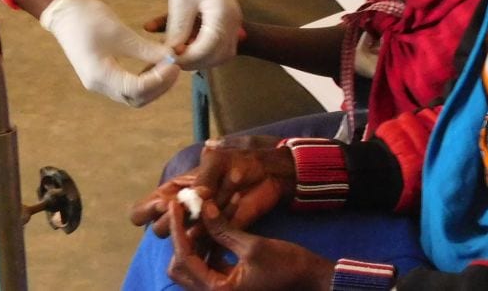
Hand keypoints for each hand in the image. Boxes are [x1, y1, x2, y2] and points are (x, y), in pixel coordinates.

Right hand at [39, 0, 179, 106]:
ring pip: (132, 95)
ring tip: (168, 66)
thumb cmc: (89, 18)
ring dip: (153, 84)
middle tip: (176, 67)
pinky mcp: (101, 74)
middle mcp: (99, 85)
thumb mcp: (120, 33)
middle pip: (136, 98)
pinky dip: (143, 79)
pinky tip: (154, 64)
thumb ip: (146, 49)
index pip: (138, 89)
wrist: (63, 10)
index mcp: (101, 76)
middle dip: (159, 86)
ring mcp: (99, 82)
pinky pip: (126, 85)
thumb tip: (172, 57)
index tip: (175, 64)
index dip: (160, 79)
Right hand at [130, 136, 292, 236]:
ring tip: (216, 201)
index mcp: (172, 191)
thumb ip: (204, 178)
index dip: (148, 210)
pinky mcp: (219, 233)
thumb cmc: (236, 161)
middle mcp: (182, 211)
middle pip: (158, 229)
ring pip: (184, 238)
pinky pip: (211, 239)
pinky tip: (234, 201)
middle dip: (172, 220)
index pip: (141, 211)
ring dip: (198, 223)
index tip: (166, 203)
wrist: (266, 173)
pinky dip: (221, 222)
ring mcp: (199, 224)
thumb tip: (197, 196)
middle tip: (192, 206)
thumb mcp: (217, 160)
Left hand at [143, 14, 246, 56]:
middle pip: (218, 54)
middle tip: (172, 61)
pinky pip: (221, 44)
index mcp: (222, 14)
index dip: (188, 58)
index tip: (169, 60)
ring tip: (179, 55)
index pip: (208, 48)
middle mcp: (233, 20)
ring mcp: (234, 21)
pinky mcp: (228, 20)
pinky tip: (188, 48)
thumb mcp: (179, 2)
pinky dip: (206, 50)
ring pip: (221, 52)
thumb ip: (177, 31)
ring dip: (201, 58)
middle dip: (194, 61)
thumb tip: (171, 55)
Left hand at [167, 200, 334, 290]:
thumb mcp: (253, 245)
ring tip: (198, 215)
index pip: (185, 258)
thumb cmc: (287, 265)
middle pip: (180, 269)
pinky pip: (207, 268)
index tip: (176, 205)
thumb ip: (223, 229)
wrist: (311, 280)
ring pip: (192, 268)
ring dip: (193, 243)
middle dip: (181, 240)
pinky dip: (206, 249)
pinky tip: (212, 228)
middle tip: (186, 212)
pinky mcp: (229, 287)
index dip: (178, 229)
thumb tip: (203, 207)